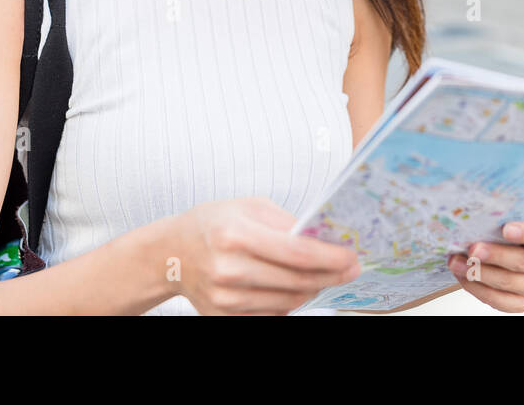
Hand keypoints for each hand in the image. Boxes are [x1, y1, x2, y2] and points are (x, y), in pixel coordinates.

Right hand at [171, 197, 360, 314]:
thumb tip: (325, 237)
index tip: (352, 257)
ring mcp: (225, 298)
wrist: (171, 253)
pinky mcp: (224, 317)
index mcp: (235, 234)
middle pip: (297, 280)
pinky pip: (272, 314)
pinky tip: (296, 286)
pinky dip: (290, 301)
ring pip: (288, 301)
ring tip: (325, 275)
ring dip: (313, 288)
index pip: (296, 253)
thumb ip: (286, 221)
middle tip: (351, 269)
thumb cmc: (213, 223)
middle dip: (331, 275)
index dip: (331, 257)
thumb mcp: (248, 206)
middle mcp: (228, 269)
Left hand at [447, 218, 523, 312]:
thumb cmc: (498, 228)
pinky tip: (463, 277)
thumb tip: (473, 211)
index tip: (505, 229)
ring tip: (456, 262)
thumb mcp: (502, 217)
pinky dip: (478, 289)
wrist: (493, 247)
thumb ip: (497, 215)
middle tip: (472, 249)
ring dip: (480, 273)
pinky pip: (500, 300)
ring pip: (509, 282)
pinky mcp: (521, 302)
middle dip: (496, 255)